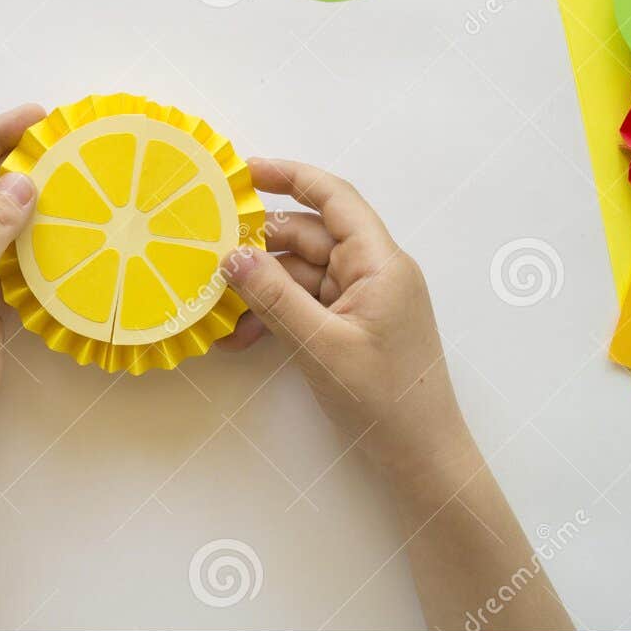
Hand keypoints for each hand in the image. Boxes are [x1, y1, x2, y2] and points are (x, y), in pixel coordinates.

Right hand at [220, 159, 474, 482]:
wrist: (422, 459)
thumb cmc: (384, 399)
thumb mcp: (321, 345)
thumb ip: (274, 296)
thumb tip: (231, 254)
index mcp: (380, 262)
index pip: (333, 198)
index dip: (289, 176)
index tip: (243, 171)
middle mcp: (373, 272)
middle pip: (308, 237)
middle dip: (259, 247)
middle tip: (208, 253)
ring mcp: (363, 300)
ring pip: (301, 274)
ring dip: (261, 290)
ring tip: (219, 312)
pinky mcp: (352, 327)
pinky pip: (306, 305)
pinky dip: (276, 315)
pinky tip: (242, 337)